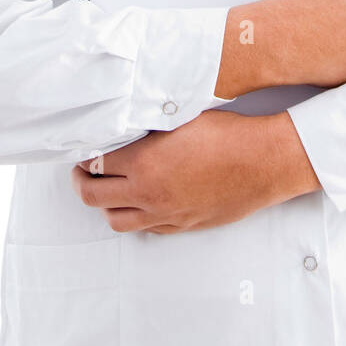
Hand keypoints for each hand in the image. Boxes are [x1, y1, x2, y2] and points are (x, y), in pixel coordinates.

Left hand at [71, 109, 319, 233]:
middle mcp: (148, 193)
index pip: (94, 163)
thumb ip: (147, 125)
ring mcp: (165, 214)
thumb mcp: (180, 117)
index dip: (83, 155)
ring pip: (116, 220)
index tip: (83, 148)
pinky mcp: (182, 225)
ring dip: (105, 204)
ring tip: (107, 189)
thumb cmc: (227, 134)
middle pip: (94, 196)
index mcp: (143, 162)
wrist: (262, 162)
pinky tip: (139, 201)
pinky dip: (134, 216)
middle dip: (82, 182)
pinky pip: (145, 229)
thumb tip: (125, 123)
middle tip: (83, 171)